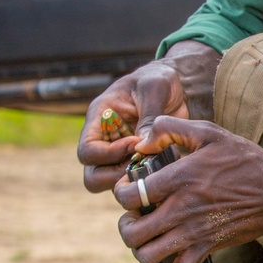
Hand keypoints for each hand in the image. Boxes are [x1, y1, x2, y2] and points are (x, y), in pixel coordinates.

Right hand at [77, 61, 189, 192]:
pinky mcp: (134, 161)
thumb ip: (149, 115)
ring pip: (110, 183)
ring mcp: (118, 153)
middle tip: (143, 164)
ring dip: (130, 180)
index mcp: (99, 119)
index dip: (108, 154)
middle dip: (116, 176)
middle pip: (93, 175)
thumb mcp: (155, 87)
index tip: (135, 144)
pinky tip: (163, 168)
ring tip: (154, 166)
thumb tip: (142, 145)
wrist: (175, 86)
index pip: (87, 150)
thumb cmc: (159, 79)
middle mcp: (103, 140)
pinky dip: (145, 180)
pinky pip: (132, 181)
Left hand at [113, 116, 262, 262]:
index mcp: (179, 179)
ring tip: (148, 237)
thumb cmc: (244, 160)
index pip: (130, 195)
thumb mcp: (209, 132)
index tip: (129, 188)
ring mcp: (194, 234)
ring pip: (147, 256)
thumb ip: (169, 129)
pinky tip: (164, 262)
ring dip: (140, 249)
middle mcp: (182, 210)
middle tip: (135, 216)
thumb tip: (140, 143)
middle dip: (126, 224)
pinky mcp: (208, 250)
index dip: (120, 192)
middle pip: (132, 231)